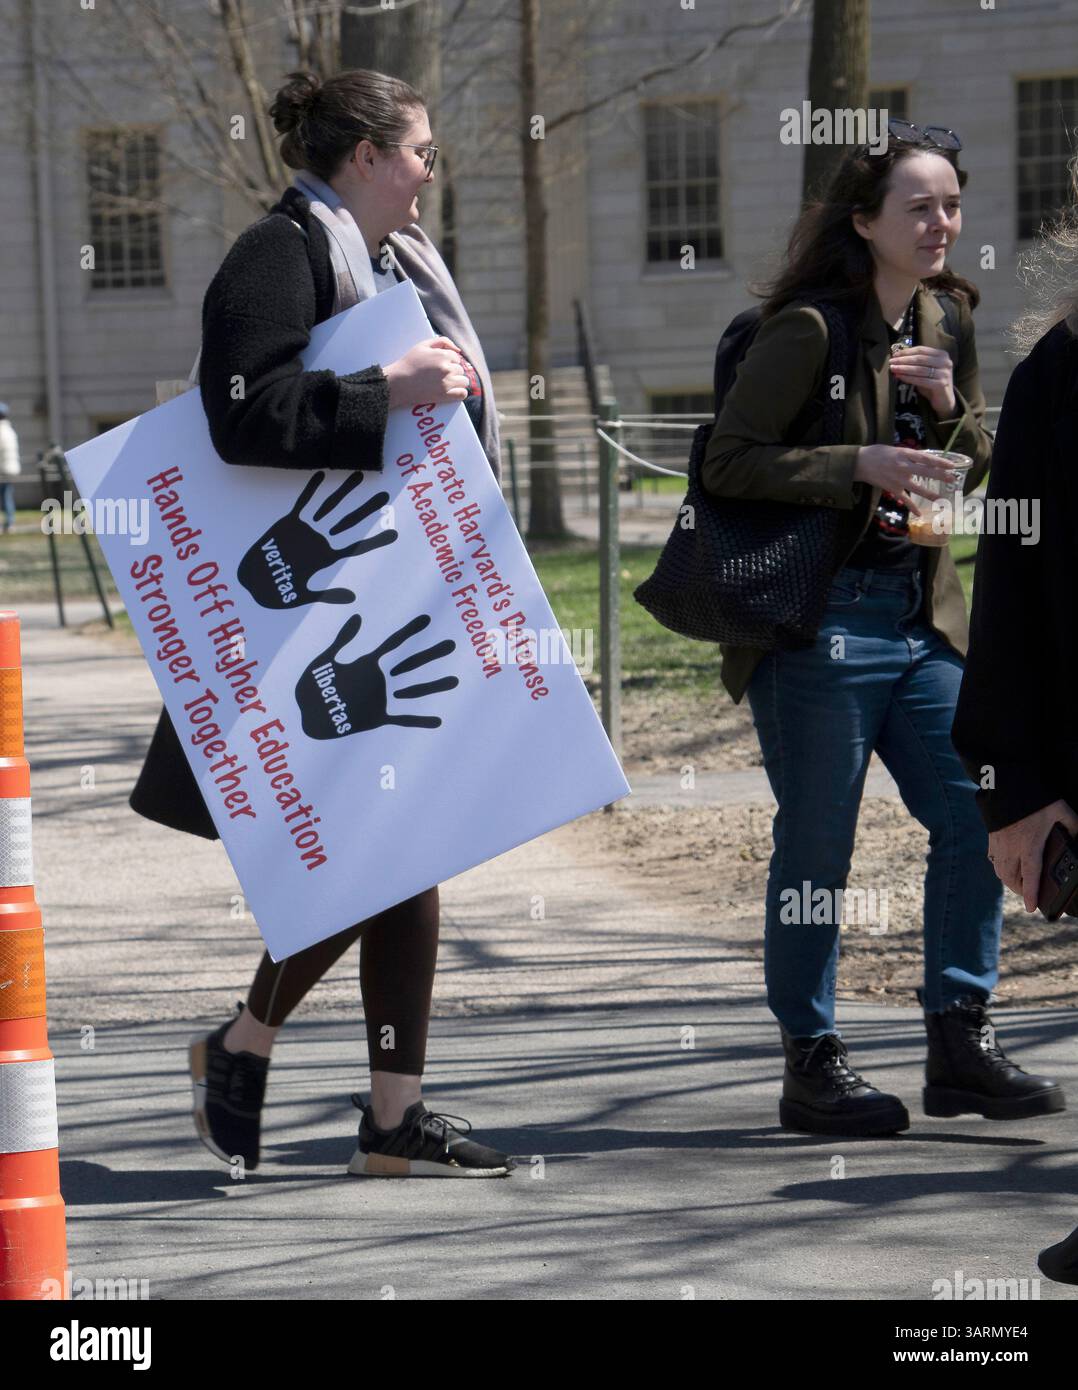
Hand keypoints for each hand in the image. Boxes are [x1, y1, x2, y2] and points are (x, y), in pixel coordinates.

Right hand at [237, 471, 395, 608]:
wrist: (254, 581)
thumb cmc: (277, 591)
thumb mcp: (303, 596)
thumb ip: (327, 596)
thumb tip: (352, 598)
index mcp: (326, 557)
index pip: (356, 547)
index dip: (375, 540)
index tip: (394, 533)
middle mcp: (320, 540)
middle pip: (348, 521)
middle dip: (367, 508)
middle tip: (385, 494)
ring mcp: (305, 530)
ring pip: (329, 506)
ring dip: (344, 491)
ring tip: (359, 474)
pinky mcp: (288, 523)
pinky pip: (302, 503)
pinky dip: (311, 490)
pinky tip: (322, 475)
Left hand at [295, 612, 458, 737]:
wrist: (308, 715)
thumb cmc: (312, 687)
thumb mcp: (324, 661)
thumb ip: (341, 641)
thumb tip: (359, 618)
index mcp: (367, 664)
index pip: (394, 644)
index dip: (410, 631)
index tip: (427, 619)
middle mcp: (379, 680)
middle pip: (411, 664)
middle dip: (432, 655)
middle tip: (452, 645)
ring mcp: (381, 699)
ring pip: (414, 690)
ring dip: (434, 686)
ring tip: (454, 680)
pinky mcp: (378, 718)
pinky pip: (403, 719)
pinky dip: (419, 720)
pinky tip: (437, 720)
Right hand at [384, 337, 468, 407]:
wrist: (398, 382)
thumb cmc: (409, 363)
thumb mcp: (423, 345)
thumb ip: (442, 341)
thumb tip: (458, 350)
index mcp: (443, 355)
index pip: (457, 358)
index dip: (450, 361)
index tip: (440, 366)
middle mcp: (447, 369)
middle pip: (460, 369)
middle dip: (453, 371)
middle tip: (440, 375)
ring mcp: (446, 383)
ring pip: (464, 381)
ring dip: (458, 382)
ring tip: (447, 383)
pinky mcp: (444, 396)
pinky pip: (462, 394)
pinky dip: (460, 393)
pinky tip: (452, 391)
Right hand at [852, 445, 959, 516]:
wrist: (861, 463)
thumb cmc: (879, 453)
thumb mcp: (896, 449)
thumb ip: (910, 456)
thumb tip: (925, 460)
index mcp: (905, 454)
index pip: (926, 458)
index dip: (939, 462)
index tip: (951, 465)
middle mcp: (903, 467)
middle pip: (925, 472)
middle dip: (940, 476)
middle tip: (953, 479)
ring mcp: (898, 479)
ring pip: (917, 488)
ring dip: (930, 494)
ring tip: (941, 499)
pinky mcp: (892, 489)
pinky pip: (904, 499)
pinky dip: (911, 507)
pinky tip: (919, 513)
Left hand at [889, 345, 954, 415]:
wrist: (944, 399)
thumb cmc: (932, 382)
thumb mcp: (925, 369)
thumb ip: (915, 363)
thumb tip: (897, 358)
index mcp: (942, 354)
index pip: (921, 350)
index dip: (907, 352)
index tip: (895, 355)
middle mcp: (945, 362)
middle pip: (920, 358)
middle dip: (904, 360)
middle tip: (891, 362)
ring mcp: (944, 373)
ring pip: (920, 369)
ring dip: (904, 368)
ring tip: (893, 369)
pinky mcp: (941, 384)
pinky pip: (921, 380)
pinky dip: (909, 378)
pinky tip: (900, 377)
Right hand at [988, 800, 1077, 912]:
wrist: (1006, 784)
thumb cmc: (1035, 799)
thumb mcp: (1061, 811)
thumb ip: (1073, 825)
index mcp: (1030, 844)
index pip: (1030, 875)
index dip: (1031, 894)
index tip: (1032, 908)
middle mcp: (1012, 848)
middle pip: (1012, 879)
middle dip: (1021, 891)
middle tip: (1030, 895)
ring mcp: (999, 844)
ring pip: (1001, 873)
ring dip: (1010, 882)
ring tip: (1019, 884)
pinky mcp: (992, 838)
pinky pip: (994, 861)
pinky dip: (1001, 869)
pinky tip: (1007, 866)